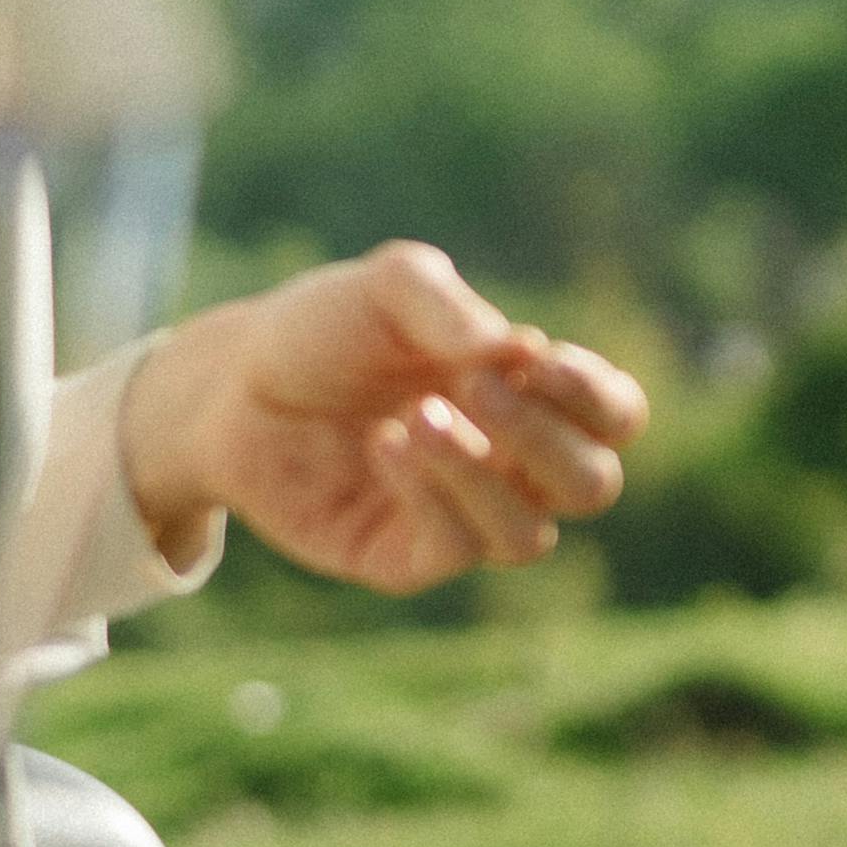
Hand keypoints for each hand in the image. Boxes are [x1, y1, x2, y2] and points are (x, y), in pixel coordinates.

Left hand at [126, 240, 647, 591]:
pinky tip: (387, 443)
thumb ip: (450, 309)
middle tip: (476, 386)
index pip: (616, 418)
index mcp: (530, 396)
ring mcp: (461, 517)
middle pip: (593, 485)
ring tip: (418, 417)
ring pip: (530, 536)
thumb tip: (515, 354)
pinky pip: (454, 550)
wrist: (230, 384)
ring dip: (482, 474)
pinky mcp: (404, 558)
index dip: (596, 396)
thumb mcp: (389, 288)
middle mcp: (510, 465)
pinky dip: (429, 493)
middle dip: (544, 439)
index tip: (537, 358)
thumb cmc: (327, 330)